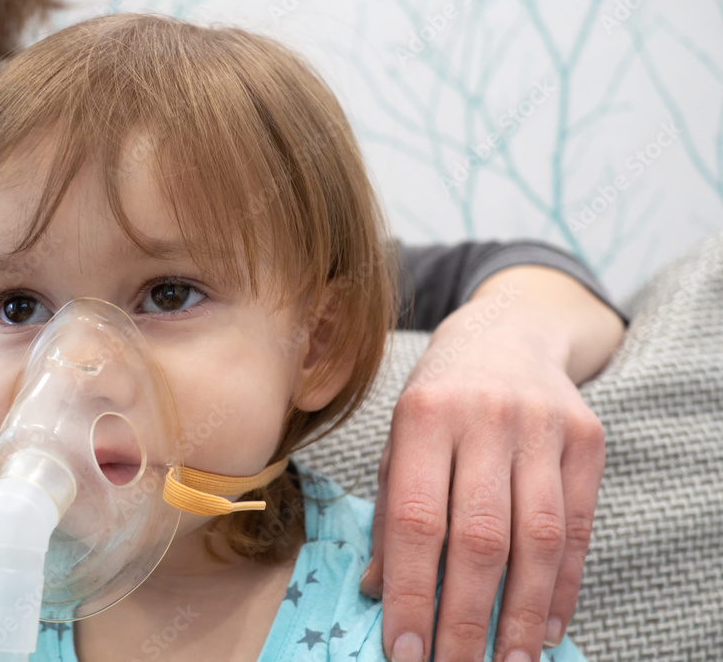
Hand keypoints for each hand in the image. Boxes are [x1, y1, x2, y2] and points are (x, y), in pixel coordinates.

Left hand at [360, 267, 621, 661]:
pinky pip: (580, 526)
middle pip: (480, 537)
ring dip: (523, 614)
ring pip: (539, 539)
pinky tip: (548, 624)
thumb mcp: (398, 439)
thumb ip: (390, 510)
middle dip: (465, 617)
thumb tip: (378, 592)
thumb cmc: (438, 397)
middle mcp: (485, 418)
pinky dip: (565, 584)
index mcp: (424, 416)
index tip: (404, 650)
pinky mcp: (587, 439)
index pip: (414, 519)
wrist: (506, 335)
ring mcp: (543, 427)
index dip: (409, 592)